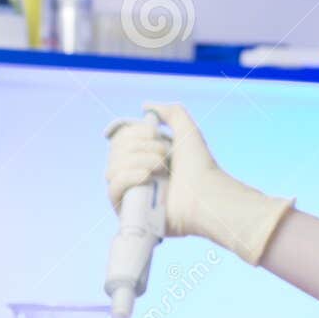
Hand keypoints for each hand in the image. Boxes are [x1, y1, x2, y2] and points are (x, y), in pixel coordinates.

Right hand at [103, 102, 293, 265]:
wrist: (206, 195)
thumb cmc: (199, 167)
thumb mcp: (187, 131)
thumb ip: (171, 112)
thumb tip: (146, 106)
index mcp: (144, 156)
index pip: (121, 139)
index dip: (134, 133)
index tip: (155, 134)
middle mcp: (135, 174)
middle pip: (115, 151)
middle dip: (141, 147)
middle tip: (165, 157)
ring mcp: (131, 193)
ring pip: (113, 168)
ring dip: (138, 161)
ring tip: (161, 169)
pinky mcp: (128, 211)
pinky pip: (113, 188)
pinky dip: (127, 177)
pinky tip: (146, 177)